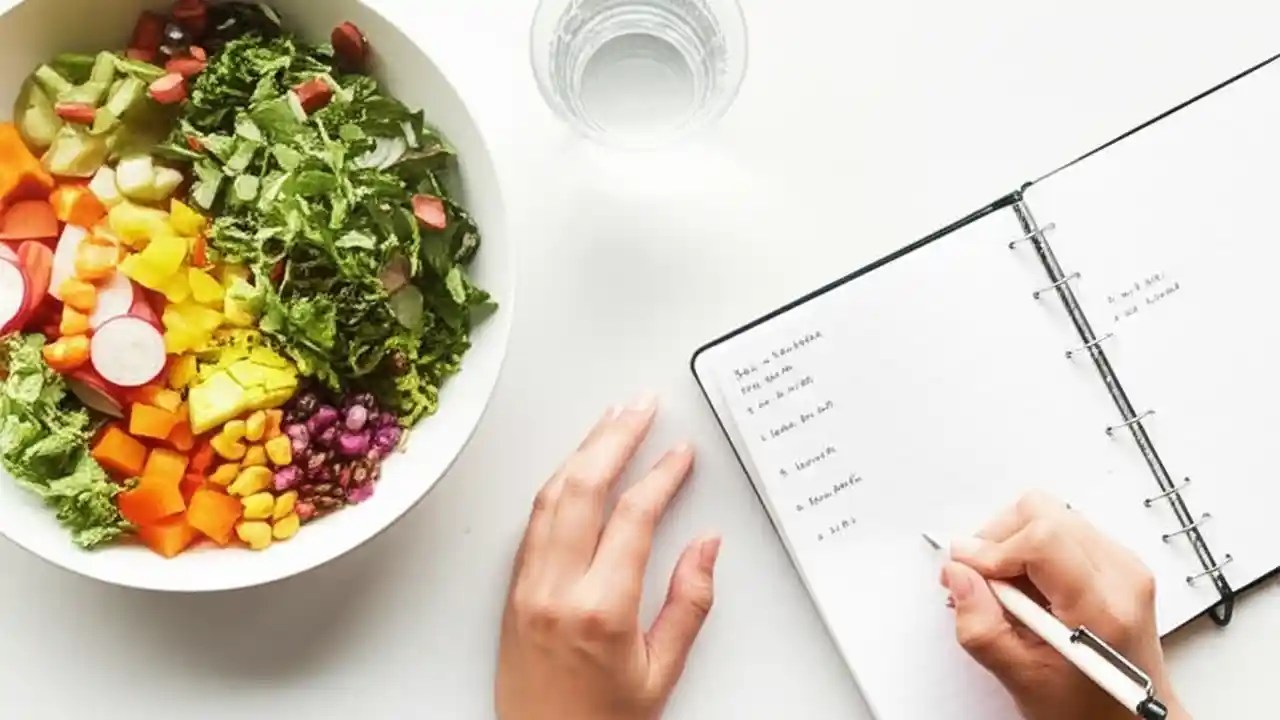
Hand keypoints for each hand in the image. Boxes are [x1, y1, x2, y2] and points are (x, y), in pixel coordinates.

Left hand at [496, 397, 720, 719]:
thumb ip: (688, 604)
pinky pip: (533, 520)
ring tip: (610, 421)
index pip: (633, 516)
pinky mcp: (512, 591)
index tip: (680, 454)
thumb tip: (706, 546)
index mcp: (600, 608)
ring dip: (582, 451)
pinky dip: (558, 483)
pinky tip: (576, 468)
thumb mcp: (661, 673)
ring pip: (550, 496)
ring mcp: (527, 586)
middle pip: (584, 488)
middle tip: (641, 406)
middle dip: (615, 437)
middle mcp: (555, 589)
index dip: (661, 475)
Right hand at [944, 491, 1189, 719]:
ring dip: (1014, 545)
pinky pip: (1061, 529)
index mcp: (1102, 606)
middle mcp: (1121, 575)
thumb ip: (981, 626)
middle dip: (999, 540)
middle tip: (983, 581)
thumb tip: (958, 576)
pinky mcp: (1116, 561)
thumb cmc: (1089, 710)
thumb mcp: (1021, 678)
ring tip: (1008, 591)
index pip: (1042, 537)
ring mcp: (1123, 564)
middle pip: (1043, 513)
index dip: (992, 549)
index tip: (969, 573)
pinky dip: (1031, 551)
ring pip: (1049, 514)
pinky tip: (1028, 589)